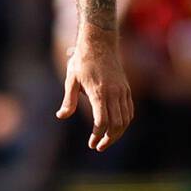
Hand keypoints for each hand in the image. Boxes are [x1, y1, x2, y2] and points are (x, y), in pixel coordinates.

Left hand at [57, 28, 133, 150]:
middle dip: (109, 139)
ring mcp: (122, 91)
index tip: (91, 143)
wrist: (100, 43)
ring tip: (106, 140)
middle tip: (98, 147)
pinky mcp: (126, 89)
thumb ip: (68, 100)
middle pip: (117, 124)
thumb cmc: (82, 62)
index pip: (102, 121)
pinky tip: (115, 128)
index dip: (98, 135)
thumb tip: (61, 116)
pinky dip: (124, 122)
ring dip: (118, 133)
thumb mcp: (71, 80)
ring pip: (126, 119)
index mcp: (99, 93)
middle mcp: (114, 93)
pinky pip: (129, 110)